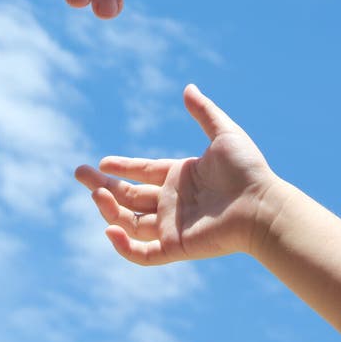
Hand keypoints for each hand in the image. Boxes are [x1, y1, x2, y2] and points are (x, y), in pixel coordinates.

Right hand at [75, 84, 285, 264]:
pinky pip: (143, 253)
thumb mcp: (224, 133)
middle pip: (128, 196)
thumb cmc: (247, 169)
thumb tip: (188, 88)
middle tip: (78, 173)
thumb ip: (204, 112)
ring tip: (95, 193)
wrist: (262, 204)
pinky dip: (123, 247)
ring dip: (109, 209)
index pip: (142, 172)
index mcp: (180, 176)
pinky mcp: (176, 246)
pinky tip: (109, 230)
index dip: (122, 167)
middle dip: (103, 186)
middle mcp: (172, 201)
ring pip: (130, 221)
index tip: (101, 161)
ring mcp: (172, 225)